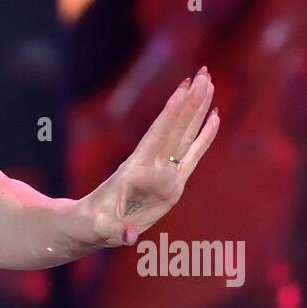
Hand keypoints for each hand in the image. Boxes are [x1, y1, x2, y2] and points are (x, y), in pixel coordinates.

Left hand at [84, 66, 218, 247]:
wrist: (91, 226)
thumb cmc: (91, 226)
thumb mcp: (99, 229)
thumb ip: (114, 230)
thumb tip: (128, 235)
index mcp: (136, 170)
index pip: (158, 136)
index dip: (171, 114)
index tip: (183, 89)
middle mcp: (152, 165)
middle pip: (175, 127)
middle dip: (190, 101)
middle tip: (204, 72)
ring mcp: (163, 172)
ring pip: (184, 134)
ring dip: (198, 110)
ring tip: (209, 83)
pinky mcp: (172, 183)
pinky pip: (192, 155)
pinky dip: (204, 137)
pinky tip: (215, 118)